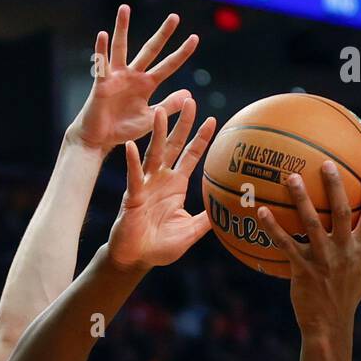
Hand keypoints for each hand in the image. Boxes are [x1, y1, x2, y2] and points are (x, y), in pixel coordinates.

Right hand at [69, 5, 198, 157]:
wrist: (100, 139)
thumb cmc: (123, 129)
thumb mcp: (151, 118)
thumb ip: (168, 106)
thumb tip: (189, 93)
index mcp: (146, 85)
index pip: (167, 66)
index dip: (181, 54)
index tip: (194, 38)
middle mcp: (133, 76)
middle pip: (150, 51)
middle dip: (162, 35)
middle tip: (175, 17)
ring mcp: (117, 77)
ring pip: (121, 48)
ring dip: (122, 28)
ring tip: (125, 8)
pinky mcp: (102, 84)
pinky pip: (102, 65)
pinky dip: (101, 50)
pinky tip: (103, 35)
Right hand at [108, 102, 215, 270]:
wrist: (136, 259)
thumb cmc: (160, 246)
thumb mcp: (190, 231)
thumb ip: (206, 219)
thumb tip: (228, 212)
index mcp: (176, 185)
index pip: (191, 156)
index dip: (201, 138)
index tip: (213, 119)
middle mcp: (161, 180)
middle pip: (173, 146)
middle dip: (182, 124)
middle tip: (190, 101)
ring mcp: (145, 186)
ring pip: (153, 154)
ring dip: (157, 133)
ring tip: (160, 111)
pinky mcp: (132, 197)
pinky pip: (133, 177)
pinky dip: (132, 162)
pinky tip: (131, 146)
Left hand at [257, 163, 360, 338]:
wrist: (329, 326)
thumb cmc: (346, 300)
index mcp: (360, 250)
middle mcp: (343, 252)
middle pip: (342, 213)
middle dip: (335, 186)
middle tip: (326, 163)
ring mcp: (323, 260)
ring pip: (312, 224)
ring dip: (301, 199)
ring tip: (291, 177)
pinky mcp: (302, 270)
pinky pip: (286, 245)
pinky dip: (272, 228)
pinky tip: (260, 212)